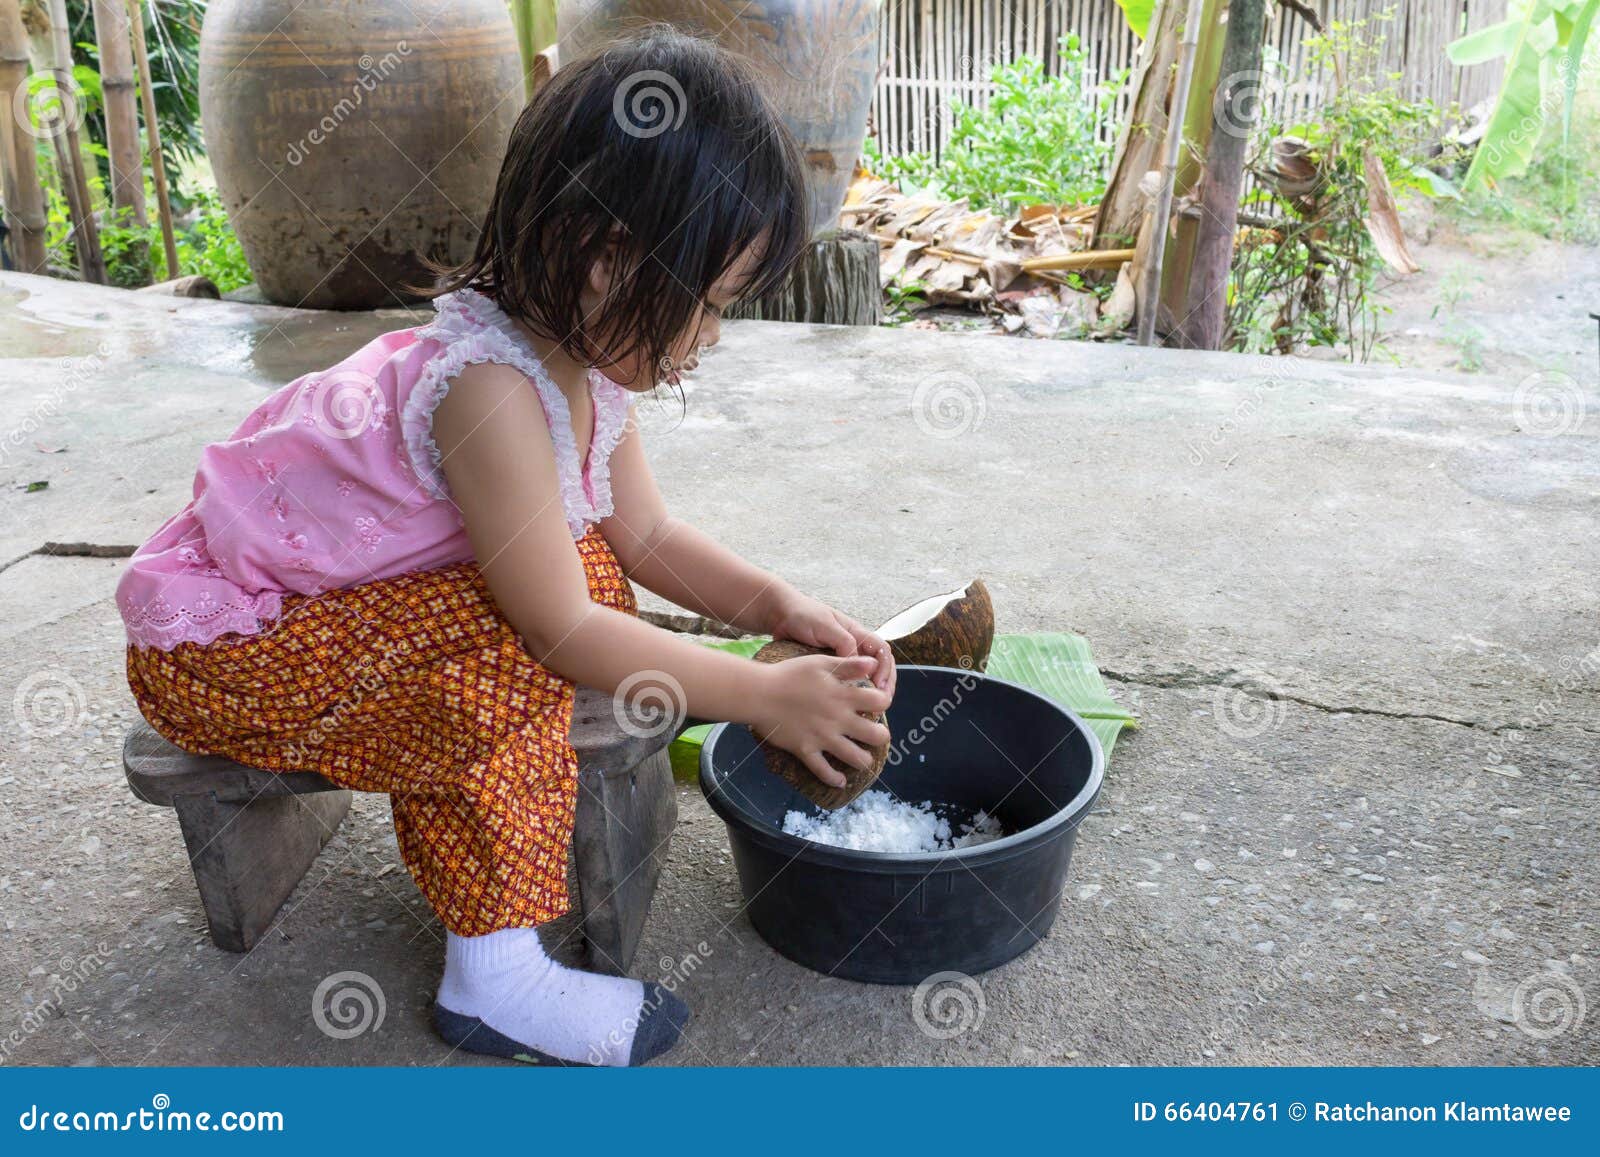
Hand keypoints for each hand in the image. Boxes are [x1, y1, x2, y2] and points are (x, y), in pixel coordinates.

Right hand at [749, 655, 891, 788]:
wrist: (759, 693)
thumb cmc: (789, 674)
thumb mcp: (821, 663)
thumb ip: (850, 665)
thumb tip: (875, 665)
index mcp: (843, 696)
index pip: (880, 702)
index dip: (883, 702)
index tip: (876, 703)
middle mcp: (838, 719)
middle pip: (876, 735)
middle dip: (880, 736)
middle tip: (874, 734)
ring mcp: (823, 737)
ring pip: (855, 757)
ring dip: (864, 760)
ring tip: (863, 758)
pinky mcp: (806, 750)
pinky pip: (823, 771)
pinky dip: (834, 779)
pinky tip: (840, 780)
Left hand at [766, 590, 896, 699]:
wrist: (779, 616)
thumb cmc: (803, 615)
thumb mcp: (825, 625)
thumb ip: (844, 642)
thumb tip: (859, 664)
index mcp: (856, 634)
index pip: (881, 651)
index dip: (886, 668)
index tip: (879, 685)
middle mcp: (853, 647)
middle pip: (879, 667)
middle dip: (884, 684)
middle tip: (881, 702)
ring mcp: (841, 659)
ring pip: (864, 677)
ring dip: (870, 692)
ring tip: (869, 709)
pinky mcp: (829, 669)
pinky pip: (846, 682)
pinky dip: (851, 695)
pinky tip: (849, 707)